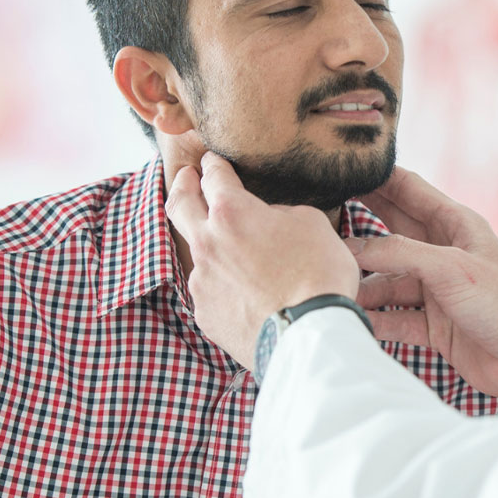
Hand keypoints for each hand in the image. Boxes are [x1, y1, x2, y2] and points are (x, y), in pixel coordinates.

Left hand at [167, 151, 362, 370]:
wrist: (308, 336)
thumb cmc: (317, 275)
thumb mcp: (311, 224)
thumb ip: (280, 214)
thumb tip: (267, 220)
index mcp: (232, 212)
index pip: (213, 177)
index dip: (214, 165)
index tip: (213, 162)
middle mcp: (207, 243)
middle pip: (179, 204)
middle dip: (183, 185)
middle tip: (187, 177)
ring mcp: (201, 281)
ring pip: (198, 253)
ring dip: (210, 245)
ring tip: (233, 252)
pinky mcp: (204, 313)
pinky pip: (209, 290)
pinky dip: (222, 284)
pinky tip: (243, 291)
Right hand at [352, 167, 497, 406]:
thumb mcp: (449, 268)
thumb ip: (398, 254)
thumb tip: (349, 250)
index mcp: (456, 226)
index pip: (407, 189)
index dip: (375, 177)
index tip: (338, 166)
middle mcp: (443, 254)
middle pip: (390, 232)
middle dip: (355, 227)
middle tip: (315, 219)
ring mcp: (437, 291)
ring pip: (387, 281)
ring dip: (362, 284)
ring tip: (329, 284)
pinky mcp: (434, 326)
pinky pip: (394, 318)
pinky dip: (374, 320)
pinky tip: (350, 320)